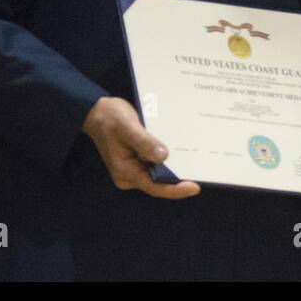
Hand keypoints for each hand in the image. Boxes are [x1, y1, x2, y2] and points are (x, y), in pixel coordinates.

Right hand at [81, 96, 200, 198]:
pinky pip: (155, 164)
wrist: (97, 111)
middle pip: (158, 183)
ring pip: (158, 174)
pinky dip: (168, 160)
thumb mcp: (128, 127)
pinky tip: (183, 152)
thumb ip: (145, 142)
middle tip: (203, 172)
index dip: (175, 189)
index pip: (155, 186)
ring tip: (197, 163)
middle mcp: (130, 175)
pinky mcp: (137, 160)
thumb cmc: (110, 118)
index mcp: (126, 172)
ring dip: (175, 169)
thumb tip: (164, 157)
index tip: (195, 187)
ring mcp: (133, 168)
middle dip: (179, 180)